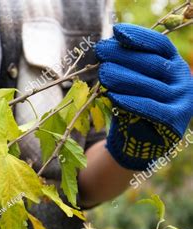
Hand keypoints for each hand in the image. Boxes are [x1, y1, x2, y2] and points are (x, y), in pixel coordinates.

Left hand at [95, 23, 192, 170]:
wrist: (140, 141)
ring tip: (102, 73)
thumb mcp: (131, 82)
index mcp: (175, 64)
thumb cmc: (133, 105)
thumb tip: (106, 46)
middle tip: (100, 52)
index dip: (139, 37)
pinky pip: (150, 107)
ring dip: (124, 77)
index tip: (116, 32)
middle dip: (123, 56)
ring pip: (150, 84)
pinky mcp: (174, 119)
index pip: (160, 45)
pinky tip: (112, 95)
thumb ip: (126, 66)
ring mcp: (182, 99)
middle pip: (152, 62)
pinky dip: (130, 101)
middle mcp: (183, 79)